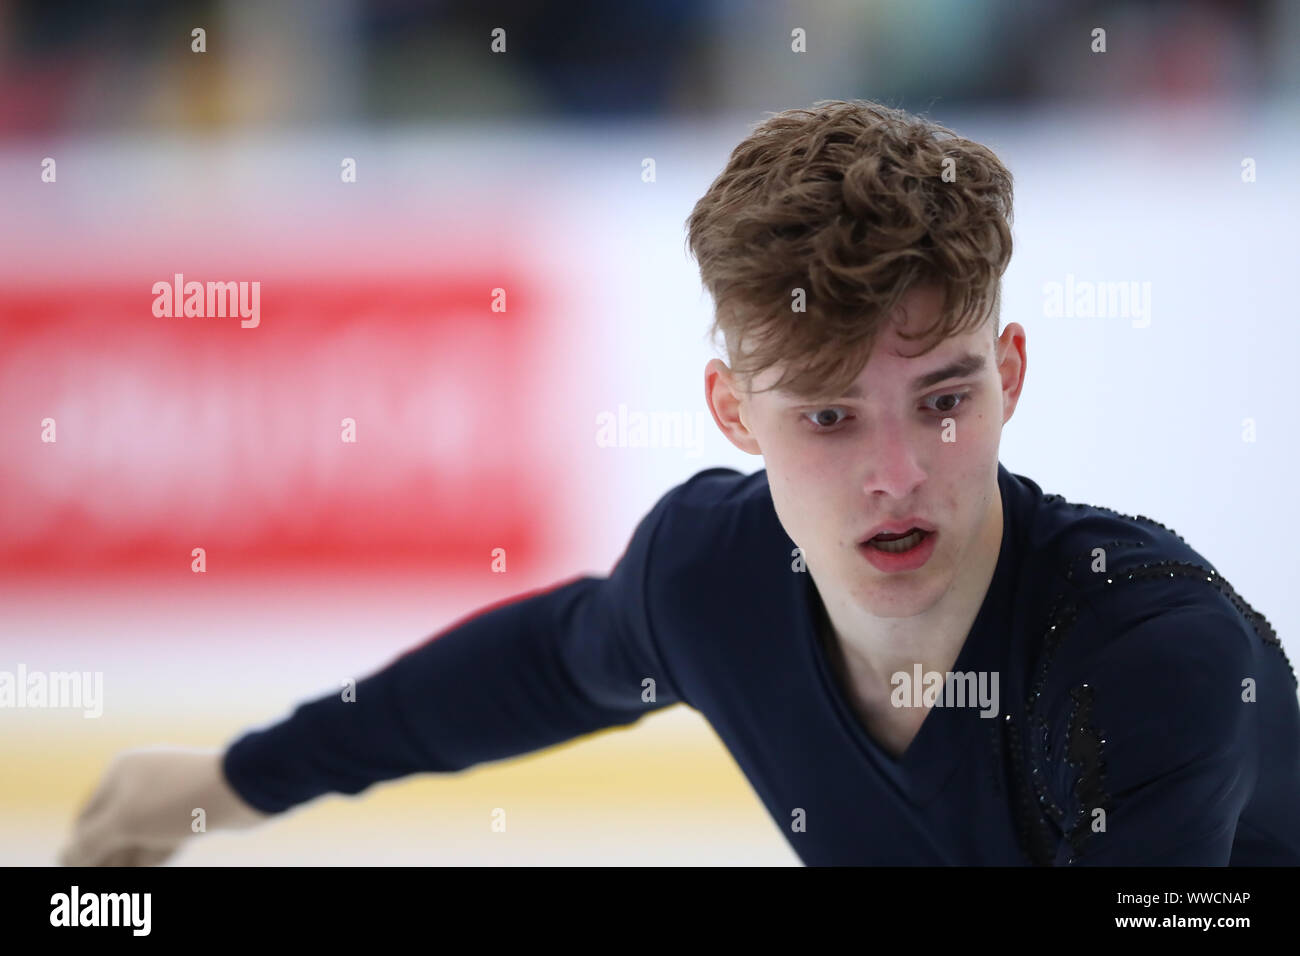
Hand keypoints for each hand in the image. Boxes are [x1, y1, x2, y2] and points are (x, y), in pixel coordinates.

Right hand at [58, 746, 269, 865]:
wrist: (244, 788)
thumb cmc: (179, 800)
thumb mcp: (125, 823)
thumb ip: (90, 842)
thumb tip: (64, 858)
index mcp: (122, 770)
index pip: (87, 815)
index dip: (81, 846)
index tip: (80, 870)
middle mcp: (144, 778)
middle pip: (114, 826)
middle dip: (108, 853)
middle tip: (108, 872)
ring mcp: (170, 793)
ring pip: (140, 834)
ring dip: (133, 856)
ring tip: (134, 866)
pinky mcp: (194, 809)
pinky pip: (165, 836)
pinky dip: (157, 852)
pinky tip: (156, 861)